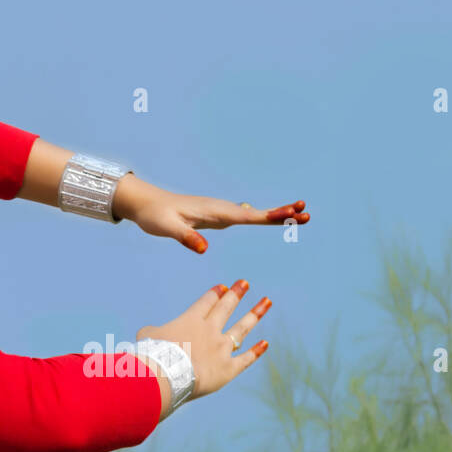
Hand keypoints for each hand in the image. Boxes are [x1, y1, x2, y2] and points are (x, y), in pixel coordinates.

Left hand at [114, 176, 308, 253]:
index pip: (246, 216)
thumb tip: (205, 248)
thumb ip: (186, 237)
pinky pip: (241, 217)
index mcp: (212, 211)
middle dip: (280, 213)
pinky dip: (257, 217)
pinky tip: (265, 216)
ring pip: (251, 214)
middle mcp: (219, 209)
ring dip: (273, 214)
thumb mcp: (167, 228)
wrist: (144, 203)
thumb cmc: (155, 215)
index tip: (291, 214)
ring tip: (298, 214)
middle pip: (255, 213)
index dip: (269, 216)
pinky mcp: (214, 217)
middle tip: (306, 212)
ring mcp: (218, 212)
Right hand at [137, 280, 271, 411]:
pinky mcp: (228, 369)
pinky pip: (245, 359)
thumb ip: (155, 331)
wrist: (166, 374)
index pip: (206, 303)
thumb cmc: (152, 352)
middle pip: (226, 308)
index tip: (222, 287)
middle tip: (245, 283)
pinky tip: (265, 343)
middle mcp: (209, 330)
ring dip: (254, 314)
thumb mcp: (146, 335)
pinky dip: (256, 352)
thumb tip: (154, 334)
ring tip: (266, 302)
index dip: (215, 294)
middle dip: (236, 294)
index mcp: (190, 320)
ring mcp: (221, 348)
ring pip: (241, 328)